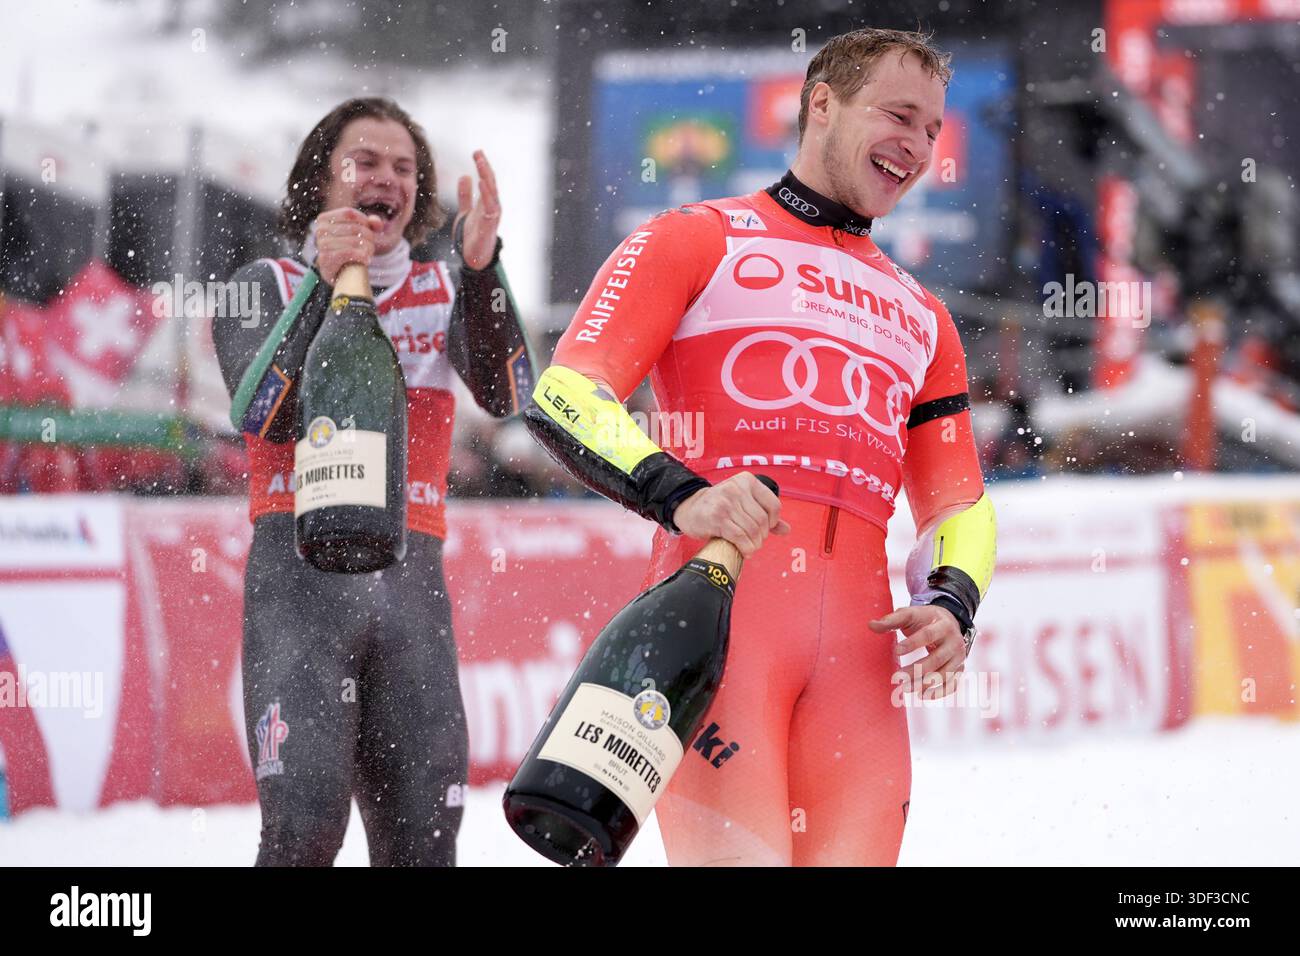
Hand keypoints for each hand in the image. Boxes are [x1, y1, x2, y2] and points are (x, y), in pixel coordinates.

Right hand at [314, 207, 382, 283]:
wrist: (339, 273)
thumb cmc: (350, 248)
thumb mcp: (359, 233)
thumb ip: (369, 224)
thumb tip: (377, 222)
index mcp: (324, 218)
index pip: (349, 213)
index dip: (364, 221)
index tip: (370, 231)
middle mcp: (320, 230)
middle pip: (354, 228)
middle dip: (368, 237)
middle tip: (371, 247)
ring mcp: (321, 244)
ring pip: (354, 241)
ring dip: (367, 248)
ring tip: (368, 253)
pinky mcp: (325, 259)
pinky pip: (349, 253)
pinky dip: (361, 256)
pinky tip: (366, 260)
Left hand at [455, 150, 501, 269]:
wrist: (475, 258)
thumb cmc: (472, 236)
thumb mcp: (466, 211)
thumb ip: (465, 195)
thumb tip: (464, 176)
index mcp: (487, 203)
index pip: (487, 180)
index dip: (483, 166)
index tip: (477, 152)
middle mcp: (492, 207)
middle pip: (491, 183)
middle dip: (485, 167)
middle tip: (478, 153)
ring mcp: (492, 216)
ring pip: (492, 193)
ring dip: (487, 177)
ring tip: (480, 164)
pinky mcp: (489, 225)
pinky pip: (490, 207)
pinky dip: (487, 195)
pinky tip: (481, 184)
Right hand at [671, 471, 790, 557]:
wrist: (690, 508)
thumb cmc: (720, 506)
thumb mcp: (743, 503)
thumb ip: (764, 514)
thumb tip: (787, 529)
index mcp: (747, 481)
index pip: (773, 505)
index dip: (773, 522)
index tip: (766, 529)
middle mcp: (737, 488)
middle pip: (762, 521)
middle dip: (762, 536)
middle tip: (755, 541)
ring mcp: (726, 503)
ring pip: (752, 530)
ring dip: (754, 544)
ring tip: (750, 547)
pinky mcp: (717, 518)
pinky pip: (739, 537)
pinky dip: (746, 548)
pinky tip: (744, 551)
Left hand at [869, 605, 966, 699]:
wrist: (949, 622)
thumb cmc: (925, 619)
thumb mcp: (910, 614)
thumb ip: (891, 620)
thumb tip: (871, 625)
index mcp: (943, 625)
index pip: (928, 635)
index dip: (913, 643)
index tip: (896, 651)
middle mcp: (955, 642)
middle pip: (936, 658)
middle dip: (917, 669)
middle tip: (897, 677)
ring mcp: (959, 657)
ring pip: (944, 674)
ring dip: (925, 683)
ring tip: (905, 688)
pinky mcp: (959, 669)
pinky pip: (952, 684)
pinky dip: (939, 692)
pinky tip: (922, 695)